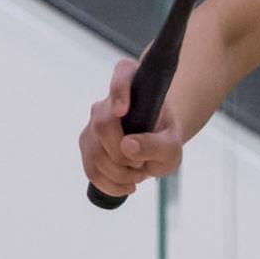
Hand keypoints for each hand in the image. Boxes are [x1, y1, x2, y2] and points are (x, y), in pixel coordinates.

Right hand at [79, 56, 185, 198]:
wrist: (156, 146)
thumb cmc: (165, 139)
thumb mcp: (172, 146)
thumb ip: (156, 145)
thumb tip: (127, 145)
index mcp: (135, 88)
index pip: (123, 72)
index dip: (119, 89)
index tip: (123, 111)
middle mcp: (108, 102)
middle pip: (102, 125)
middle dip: (122, 155)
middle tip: (142, 165)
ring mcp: (93, 122)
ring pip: (94, 152)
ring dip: (119, 173)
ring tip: (139, 174)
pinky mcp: (86, 143)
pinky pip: (90, 169)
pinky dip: (110, 184)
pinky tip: (127, 186)